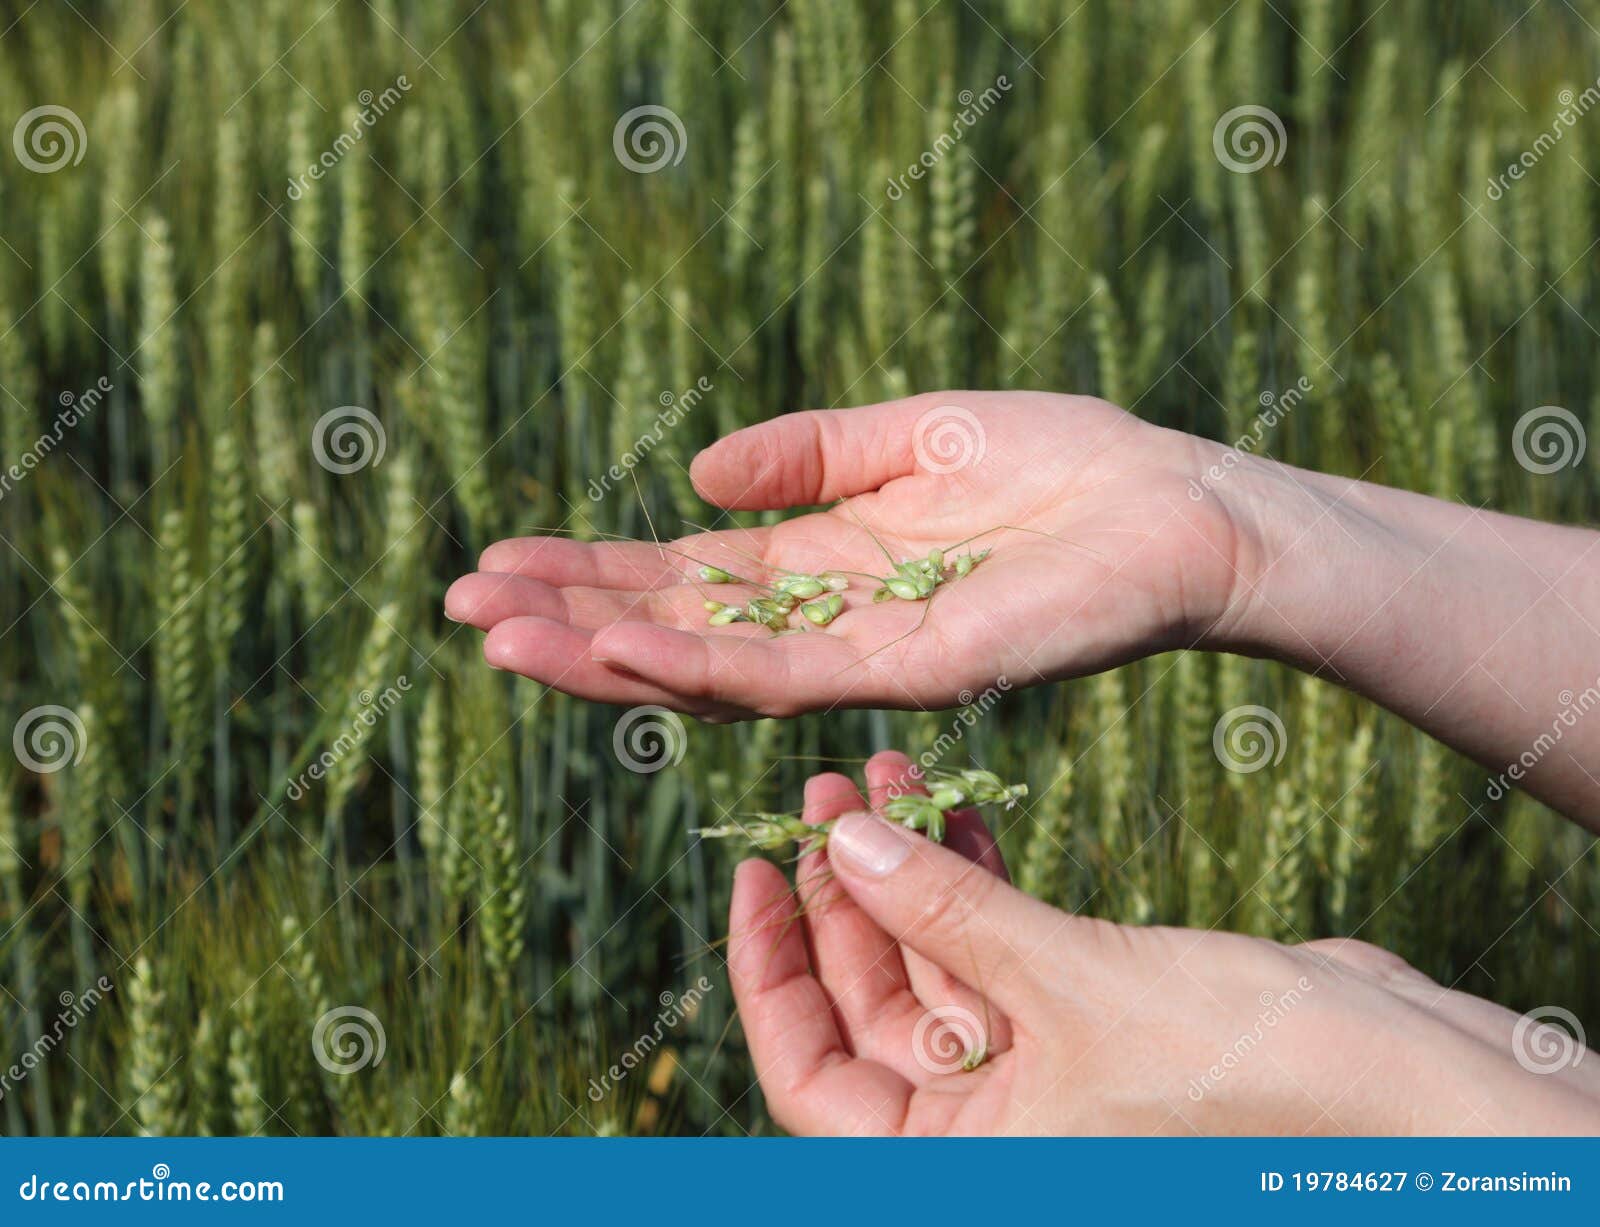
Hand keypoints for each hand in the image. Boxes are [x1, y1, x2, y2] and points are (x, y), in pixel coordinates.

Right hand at [445, 392, 1245, 718]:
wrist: (1176, 503)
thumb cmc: (1059, 463)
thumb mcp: (905, 436)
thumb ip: (804, 453)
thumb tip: (695, 472)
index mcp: (819, 568)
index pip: (680, 580)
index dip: (590, 574)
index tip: (498, 560)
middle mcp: (827, 624)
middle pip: (674, 632)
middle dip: (569, 622)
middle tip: (462, 607)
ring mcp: (868, 658)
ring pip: (712, 670)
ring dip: (607, 656)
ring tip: (502, 636)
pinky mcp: (920, 673)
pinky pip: (796, 674)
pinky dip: (705, 665)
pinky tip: (625, 646)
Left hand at [729, 756, 1599, 1134]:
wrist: (1403, 1081)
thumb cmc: (1242, 1071)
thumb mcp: (1069, 983)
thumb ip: (946, 912)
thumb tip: (840, 845)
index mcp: (958, 1160)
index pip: (811, 1079)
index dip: (771, 972)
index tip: (753, 872)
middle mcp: (987, 1126)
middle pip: (871, 1003)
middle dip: (847, 892)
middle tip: (827, 793)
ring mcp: (1038, 1070)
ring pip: (933, 961)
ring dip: (908, 870)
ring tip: (882, 777)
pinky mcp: (1085, 1015)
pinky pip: (998, 945)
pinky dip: (973, 879)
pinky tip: (951, 809)